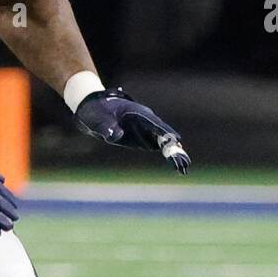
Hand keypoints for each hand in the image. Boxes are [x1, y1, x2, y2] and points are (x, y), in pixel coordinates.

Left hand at [74, 87, 190, 172]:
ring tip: (184, 168)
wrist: (93, 108)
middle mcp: (146, 121)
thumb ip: (105, 126)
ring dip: (175, 154)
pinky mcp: (144, 138)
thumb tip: (116, 135)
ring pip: (165, 142)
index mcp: (136, 113)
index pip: (153, 123)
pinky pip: (160, 146)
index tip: (175, 141)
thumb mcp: (96, 118)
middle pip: (163, 134)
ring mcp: (146, 130)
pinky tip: (179, 166)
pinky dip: (169, 155)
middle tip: (184, 163)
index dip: (163, 132)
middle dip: (173, 148)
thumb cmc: (94, 111)